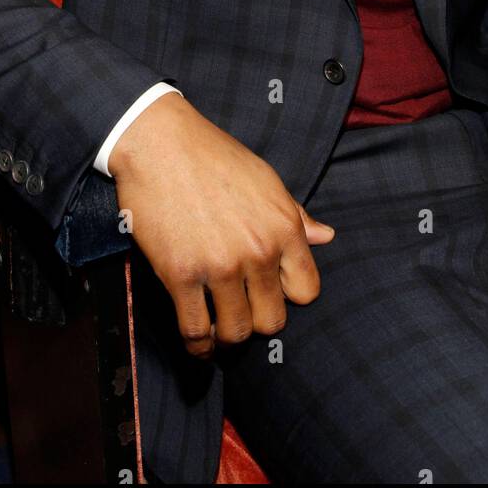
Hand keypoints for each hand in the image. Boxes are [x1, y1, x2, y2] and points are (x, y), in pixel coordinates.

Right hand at [108, 92, 334, 359]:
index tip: (271, 292)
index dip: (289, 295)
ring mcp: (219, 265)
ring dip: (228, 337)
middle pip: (272, 321)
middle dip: (258, 321)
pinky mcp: (180, 275)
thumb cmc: (214, 156)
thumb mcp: (265, 179)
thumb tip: (326, 237)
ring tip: (220, 330)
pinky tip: (198, 341)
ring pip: (236, 332)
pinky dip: (198, 345)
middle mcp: (258, 250)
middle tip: (242, 312)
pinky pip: (195, 330)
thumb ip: (296, 215)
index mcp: (283, 226)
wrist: (160, 142)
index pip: (306, 290)